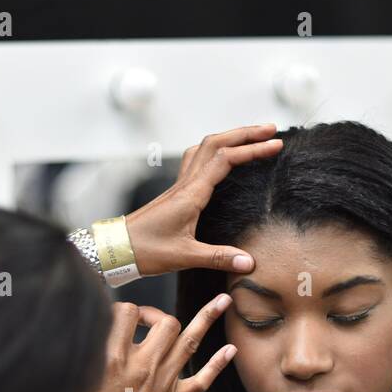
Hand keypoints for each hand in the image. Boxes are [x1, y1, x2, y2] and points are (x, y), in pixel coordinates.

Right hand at [71, 296, 236, 391]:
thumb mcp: (78, 382)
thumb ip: (92, 354)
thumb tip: (97, 331)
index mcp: (113, 359)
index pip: (127, 312)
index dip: (126, 309)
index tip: (122, 318)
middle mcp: (143, 366)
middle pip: (164, 322)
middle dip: (159, 314)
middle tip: (150, 321)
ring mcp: (163, 382)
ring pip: (190, 340)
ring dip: (209, 317)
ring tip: (225, 300)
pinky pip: (203, 378)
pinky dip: (218, 363)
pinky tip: (230, 349)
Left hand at [122, 124, 283, 276]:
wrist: (116, 248)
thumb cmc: (145, 250)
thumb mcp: (184, 257)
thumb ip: (218, 257)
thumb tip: (249, 262)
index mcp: (191, 193)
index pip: (225, 160)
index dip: (252, 150)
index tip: (275, 146)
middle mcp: (185, 183)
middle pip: (216, 143)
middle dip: (245, 133)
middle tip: (270, 129)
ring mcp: (179, 185)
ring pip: (205, 148)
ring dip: (229, 137)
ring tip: (251, 137)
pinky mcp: (176, 192)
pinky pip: (197, 160)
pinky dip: (215, 151)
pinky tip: (222, 158)